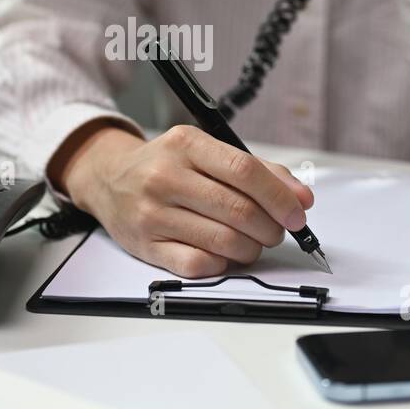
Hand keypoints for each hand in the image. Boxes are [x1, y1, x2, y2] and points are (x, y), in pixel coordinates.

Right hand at [55, 124, 314, 278]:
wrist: (108, 179)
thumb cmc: (165, 166)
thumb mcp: (204, 151)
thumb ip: (256, 170)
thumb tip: (301, 197)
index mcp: (185, 144)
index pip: (245, 171)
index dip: (279, 197)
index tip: (298, 213)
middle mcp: (165, 177)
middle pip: (239, 210)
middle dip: (270, 228)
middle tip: (276, 231)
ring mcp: (153, 213)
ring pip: (224, 241)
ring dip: (251, 249)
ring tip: (251, 243)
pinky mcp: (146, 245)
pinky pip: (199, 264)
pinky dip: (222, 264)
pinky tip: (223, 254)